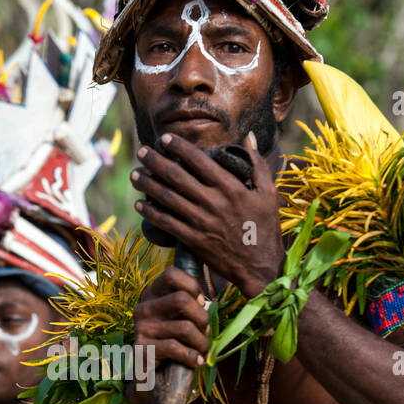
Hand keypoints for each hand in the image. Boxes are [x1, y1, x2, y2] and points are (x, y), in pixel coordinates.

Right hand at [128, 267, 208, 403]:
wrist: (154, 381)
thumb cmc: (175, 345)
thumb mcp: (183, 319)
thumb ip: (192, 305)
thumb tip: (208, 301)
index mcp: (152, 295)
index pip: (171, 275)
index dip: (193, 287)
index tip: (200, 304)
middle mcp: (143, 308)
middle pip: (182, 299)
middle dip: (203, 319)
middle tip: (204, 332)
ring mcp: (141, 328)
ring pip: (185, 327)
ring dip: (202, 342)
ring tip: (202, 351)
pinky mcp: (142, 349)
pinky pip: (176, 348)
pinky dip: (192, 357)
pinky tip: (196, 362)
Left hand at [132, 131, 283, 298]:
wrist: (260, 266)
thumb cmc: (266, 228)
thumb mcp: (269, 193)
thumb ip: (257, 163)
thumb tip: (249, 137)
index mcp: (232, 187)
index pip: (199, 160)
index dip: (179, 147)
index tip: (165, 139)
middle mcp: (214, 202)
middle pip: (177, 176)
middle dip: (156, 162)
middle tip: (142, 152)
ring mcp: (202, 222)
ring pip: (168, 198)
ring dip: (148, 185)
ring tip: (134, 175)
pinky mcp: (194, 240)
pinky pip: (167, 223)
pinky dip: (151, 213)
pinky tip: (139, 205)